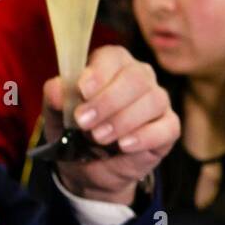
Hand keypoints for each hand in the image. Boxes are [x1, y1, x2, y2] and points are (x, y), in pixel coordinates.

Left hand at [44, 45, 179, 203]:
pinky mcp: (168, 128)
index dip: (98, 72)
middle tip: (84, 122)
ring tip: (98, 137)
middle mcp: (139, 77)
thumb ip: (55, 98)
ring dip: (122, 121)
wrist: (86, 168)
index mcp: (111, 65)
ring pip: (152, 101)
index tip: (82, 91)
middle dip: (107, 101)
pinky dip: (145, 137)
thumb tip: (57, 89)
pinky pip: (167, 127)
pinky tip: (123, 146)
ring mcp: (157, 101)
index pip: (112, 56)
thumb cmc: (73, 131)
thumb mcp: (57, 115)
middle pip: (135, 77)